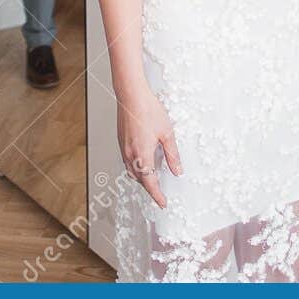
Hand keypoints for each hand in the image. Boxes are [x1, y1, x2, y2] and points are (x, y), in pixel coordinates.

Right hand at [116, 84, 180, 208]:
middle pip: (139, 179)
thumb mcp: (167, 133)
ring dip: (142, 178)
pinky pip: (128, 161)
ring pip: (132, 171)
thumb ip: (173, 154)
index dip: (157, 195)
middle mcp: (130, 154)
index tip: (163, 203)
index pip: (150, 183)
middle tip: (160, 193)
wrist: (131, 96)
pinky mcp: (121, 141)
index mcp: (142, 155)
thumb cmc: (148, 110)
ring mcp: (123, 148)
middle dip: (149, 188)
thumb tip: (178, 170)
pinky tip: (143, 162)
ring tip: (153, 178)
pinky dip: (136, 167)